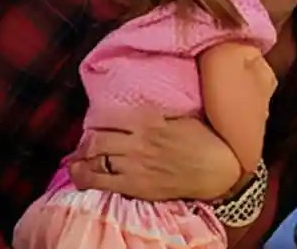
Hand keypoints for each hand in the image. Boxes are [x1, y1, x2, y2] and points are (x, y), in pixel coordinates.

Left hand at [68, 106, 241, 201]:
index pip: (109, 116)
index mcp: (149, 119)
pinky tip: (78, 174)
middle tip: (87, 142)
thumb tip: (138, 112)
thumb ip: (157, 114)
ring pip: (92, 157)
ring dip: (81, 157)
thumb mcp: (182, 117)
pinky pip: (99, 181)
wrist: (218, 170)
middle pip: (96, 137)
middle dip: (86, 140)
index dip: (97, 119)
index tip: (97, 123)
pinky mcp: (134, 185)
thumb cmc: (206, 142)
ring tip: (79, 158)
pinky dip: (84, 176)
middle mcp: (137, 139)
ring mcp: (133, 163)